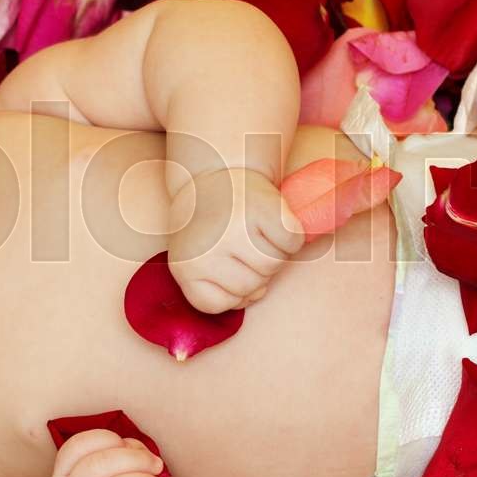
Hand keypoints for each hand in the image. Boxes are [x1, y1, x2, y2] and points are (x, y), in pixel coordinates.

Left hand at [166, 166, 304, 313]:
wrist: (216, 172)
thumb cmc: (210, 225)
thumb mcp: (198, 259)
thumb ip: (222, 288)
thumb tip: (257, 294)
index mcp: (185, 265)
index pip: (215, 305)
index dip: (227, 291)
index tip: (222, 264)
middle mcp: (207, 248)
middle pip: (250, 287)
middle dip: (254, 271)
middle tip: (242, 244)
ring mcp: (235, 230)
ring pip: (273, 267)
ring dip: (274, 254)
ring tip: (256, 232)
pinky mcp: (263, 209)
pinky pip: (291, 244)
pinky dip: (290, 238)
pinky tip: (271, 223)